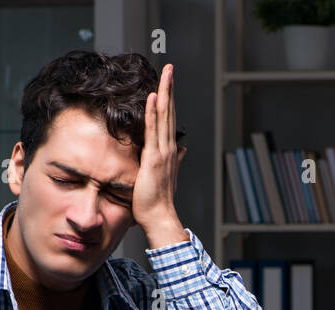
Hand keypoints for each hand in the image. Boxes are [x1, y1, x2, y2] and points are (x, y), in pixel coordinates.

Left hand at [132, 62, 187, 233]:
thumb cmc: (159, 201)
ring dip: (164, 93)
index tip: (168, 81)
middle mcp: (169, 147)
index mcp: (170, 151)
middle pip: (169, 112)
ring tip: (165, 73)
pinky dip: (152, 112)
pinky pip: (152, 130)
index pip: (169, 119)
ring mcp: (162, 152)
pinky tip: (152, 97)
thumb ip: (176, 161)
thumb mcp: (168, 176)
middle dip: (169, 88)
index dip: (169, 99)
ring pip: (163, 116)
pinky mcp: (153, 158)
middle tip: (169, 67)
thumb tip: (183, 150)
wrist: (159, 217)